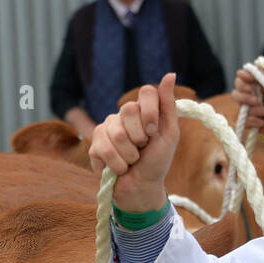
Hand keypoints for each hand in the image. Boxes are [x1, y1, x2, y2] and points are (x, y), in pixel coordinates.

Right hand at [88, 72, 179, 211]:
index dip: (149, 113)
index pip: (145, 92)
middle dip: (140, 137)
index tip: (152, 132)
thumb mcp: (169, 134)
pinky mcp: (94, 145)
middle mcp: (121, 116)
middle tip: (142, 149)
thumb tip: (170, 74)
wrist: (142, 188)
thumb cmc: (157, 162)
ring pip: (116, 134)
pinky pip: (104, 150)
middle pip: (127, 110)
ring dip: (130, 156)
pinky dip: (118, 165)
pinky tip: (119, 168)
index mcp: (142, 110)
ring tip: (132, 161)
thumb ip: (168, 106)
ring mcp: (105, 129)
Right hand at [231, 69, 263, 135]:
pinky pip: (245, 122)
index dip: (242, 83)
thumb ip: (258, 74)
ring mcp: (248, 110)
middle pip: (235, 95)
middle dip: (244, 98)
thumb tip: (241, 72)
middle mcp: (248, 97)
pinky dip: (255, 120)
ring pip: (241, 109)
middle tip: (257, 100)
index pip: (239, 81)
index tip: (251, 85)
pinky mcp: (251, 122)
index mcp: (252, 85)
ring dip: (256, 110)